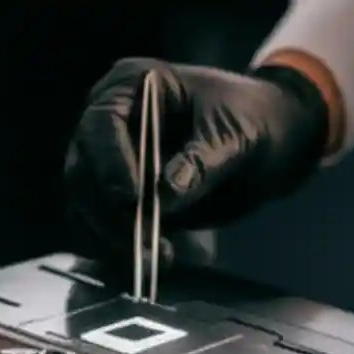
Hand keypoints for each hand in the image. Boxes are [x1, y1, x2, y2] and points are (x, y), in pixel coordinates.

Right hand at [63, 58, 327, 267]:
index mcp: (131, 86)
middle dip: (108, 213)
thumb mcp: (237, 132)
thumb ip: (203, 161)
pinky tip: (146, 266)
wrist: (270, 138)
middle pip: (83, 171)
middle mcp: (108, 123)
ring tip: (153, 262)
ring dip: (111, 239)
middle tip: (143, 245)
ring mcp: (109, 163)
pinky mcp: (118, 200)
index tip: (132, 199)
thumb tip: (165, 197)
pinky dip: (116, 250)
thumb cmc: (252, 117)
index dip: (110, 163)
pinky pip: (101, 229)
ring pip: (85, 207)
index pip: (101, 124)